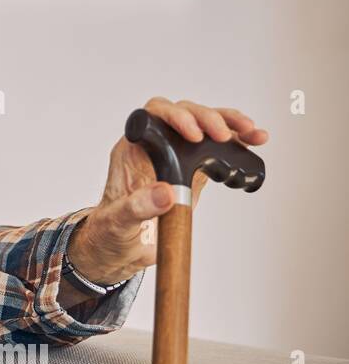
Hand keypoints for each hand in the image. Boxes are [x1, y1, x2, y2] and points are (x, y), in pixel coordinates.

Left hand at [68, 97, 268, 283]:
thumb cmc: (108, 231)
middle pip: (182, 114)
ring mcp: (175, 157)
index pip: (152, 116)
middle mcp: (153, 147)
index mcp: (131, 150)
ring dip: (229, 125)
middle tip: (226, 136)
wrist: (118, 248)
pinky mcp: (192, 172)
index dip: (175, 117)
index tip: (194, 134)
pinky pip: (216, 150)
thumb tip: (168, 193)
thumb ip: (137, 207)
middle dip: (207, 118)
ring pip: (203, 126)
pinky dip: (236, 145)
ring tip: (253, 133)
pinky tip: (254, 143)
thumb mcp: (116, 221)